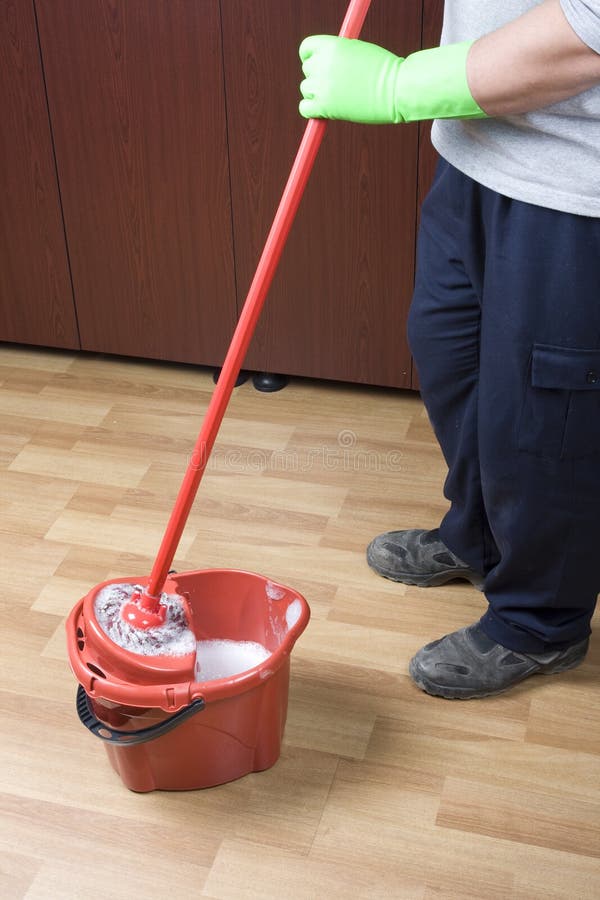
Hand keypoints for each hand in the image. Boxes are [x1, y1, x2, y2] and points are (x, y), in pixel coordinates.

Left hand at [299, 36, 485, 124]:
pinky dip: (311, 112)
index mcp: (331, 45)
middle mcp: (323, 63)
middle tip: (338, 86)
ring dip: (318, 96)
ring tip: (339, 98)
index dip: (310, 58)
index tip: (319, 66)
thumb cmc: (386, 71)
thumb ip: (340, 56)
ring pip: (306, 90)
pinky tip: (325, 112)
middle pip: (307, 71)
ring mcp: (322, 85)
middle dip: (319, 78)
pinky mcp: (324, 107)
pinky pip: (304, 109)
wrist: (397, 88)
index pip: (306, 48)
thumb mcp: (360, 51)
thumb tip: (329, 66)